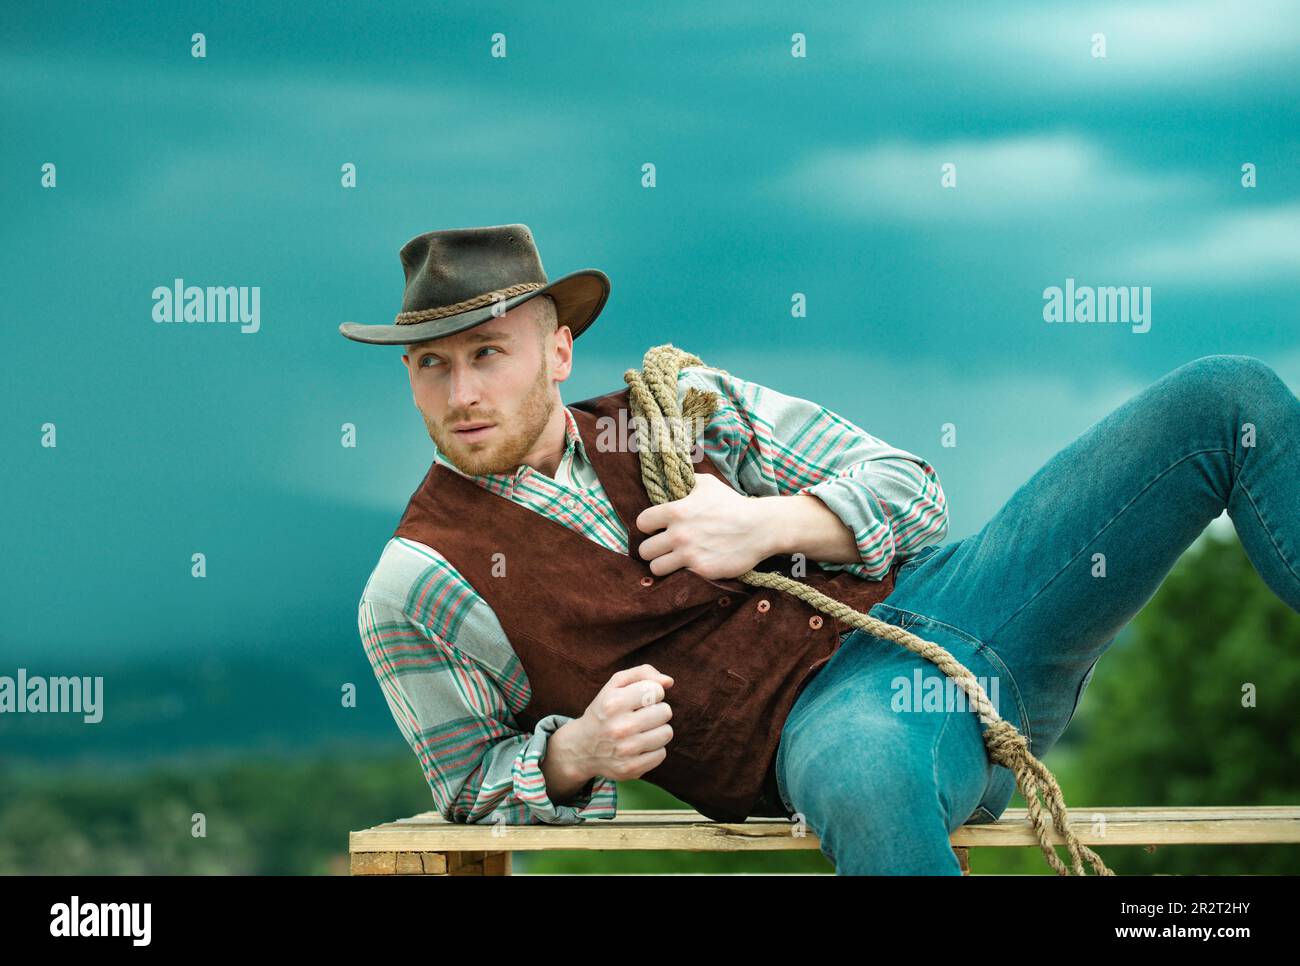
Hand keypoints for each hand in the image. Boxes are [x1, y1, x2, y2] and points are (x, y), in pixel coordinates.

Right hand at [570, 665, 675, 780]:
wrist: (581, 747)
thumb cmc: (605, 710)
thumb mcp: (615, 685)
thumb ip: (642, 673)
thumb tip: (669, 681)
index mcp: (614, 703)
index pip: (656, 690)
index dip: (652, 692)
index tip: (641, 699)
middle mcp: (619, 727)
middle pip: (665, 712)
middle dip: (656, 710)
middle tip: (642, 715)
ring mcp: (625, 751)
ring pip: (667, 733)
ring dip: (657, 730)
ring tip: (642, 730)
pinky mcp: (631, 769)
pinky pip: (661, 754)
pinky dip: (653, 749)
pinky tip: (639, 746)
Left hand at [634, 473, 770, 578]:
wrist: (760, 528)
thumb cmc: (733, 504)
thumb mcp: (707, 484)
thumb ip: (686, 482)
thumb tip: (673, 479)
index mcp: (676, 511)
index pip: (641, 523)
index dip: (648, 526)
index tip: (657, 528)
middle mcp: (679, 534)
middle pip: (644, 550)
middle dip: (653, 549)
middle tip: (664, 547)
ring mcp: (689, 554)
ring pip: (656, 568)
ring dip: (663, 564)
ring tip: (673, 560)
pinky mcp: (701, 570)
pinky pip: (678, 578)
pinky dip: (681, 574)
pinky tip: (690, 566)